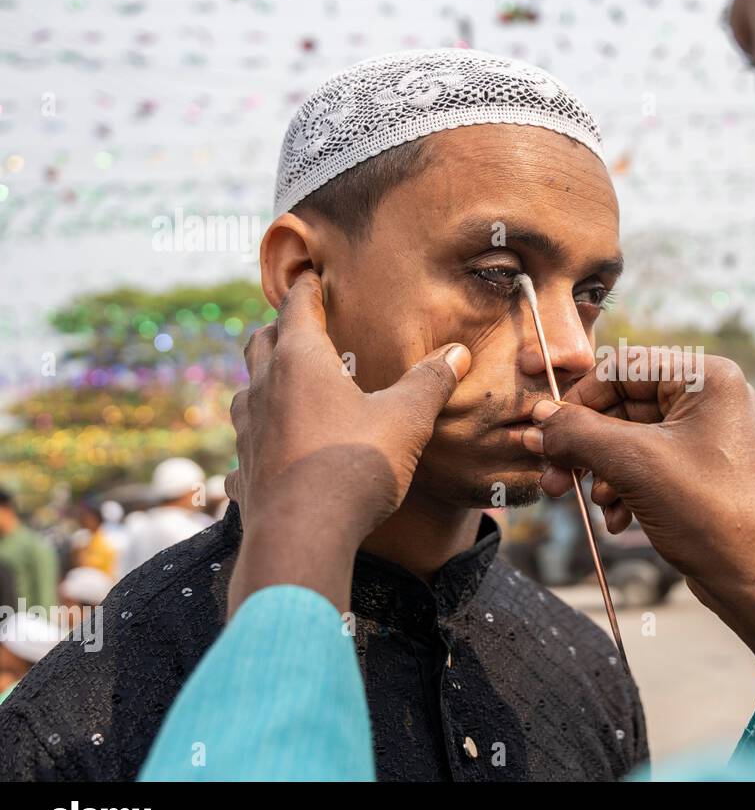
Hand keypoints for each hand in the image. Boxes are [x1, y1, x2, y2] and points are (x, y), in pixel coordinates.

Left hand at [225, 270, 470, 613]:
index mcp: (300, 362)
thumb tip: (457, 352)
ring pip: (247, 392)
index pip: (296, 306)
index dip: (306, 288)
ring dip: (265, 383)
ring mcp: (246, 431)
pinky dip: (258, 442)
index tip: (311, 275)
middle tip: (301, 327)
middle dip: (280, 330)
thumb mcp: (407, 418)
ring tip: (287, 389)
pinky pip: (244, 449)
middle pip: (260, 342)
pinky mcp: (242, 472)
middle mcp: (264, 388)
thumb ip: (431, 381)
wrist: (304, 534)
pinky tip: (273, 456)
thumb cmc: (355, 465)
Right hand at [523, 348, 754, 667]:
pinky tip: (618, 518)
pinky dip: (624, 489)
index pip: (622, 369)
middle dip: (586, 448)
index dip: (578, 400)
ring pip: (628, 440)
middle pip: (622, 407)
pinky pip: (645, 465)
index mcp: (706, 378)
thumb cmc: (708, 512)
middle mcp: (709, 399)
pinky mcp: (697, 470)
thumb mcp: (632, 464)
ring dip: (602, 473)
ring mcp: (705, 435)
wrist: (752, 576)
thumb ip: (578, 434)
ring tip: (596, 504)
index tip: (546, 433)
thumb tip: (538, 421)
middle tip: (555, 479)